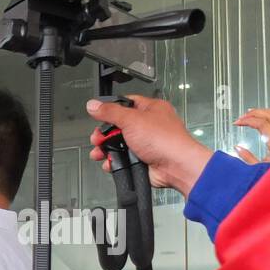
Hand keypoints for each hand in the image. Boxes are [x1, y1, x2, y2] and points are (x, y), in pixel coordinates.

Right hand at [86, 95, 209, 196]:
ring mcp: (145, 143)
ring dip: (105, 149)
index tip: (98, 115)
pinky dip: (114, 162)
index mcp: (150, 109)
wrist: (175, 166)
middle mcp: (148, 125)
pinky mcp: (141, 159)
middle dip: (104, 134)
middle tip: (98, 138)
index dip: (110, 109)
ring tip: (99, 153)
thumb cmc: (165, 140)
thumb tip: (94, 105)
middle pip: (118, 126)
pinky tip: (110, 163)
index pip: (126, 103)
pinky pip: (122, 159)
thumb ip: (110, 112)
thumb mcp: (132, 119)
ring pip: (118, 144)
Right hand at [234, 108, 269, 163]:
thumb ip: (247, 158)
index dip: (248, 120)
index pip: (261, 123)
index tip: (237, 122)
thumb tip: (238, 148)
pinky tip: (265, 120)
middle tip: (243, 115)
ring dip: (263, 113)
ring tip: (253, 114)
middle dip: (255, 112)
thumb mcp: (259, 169)